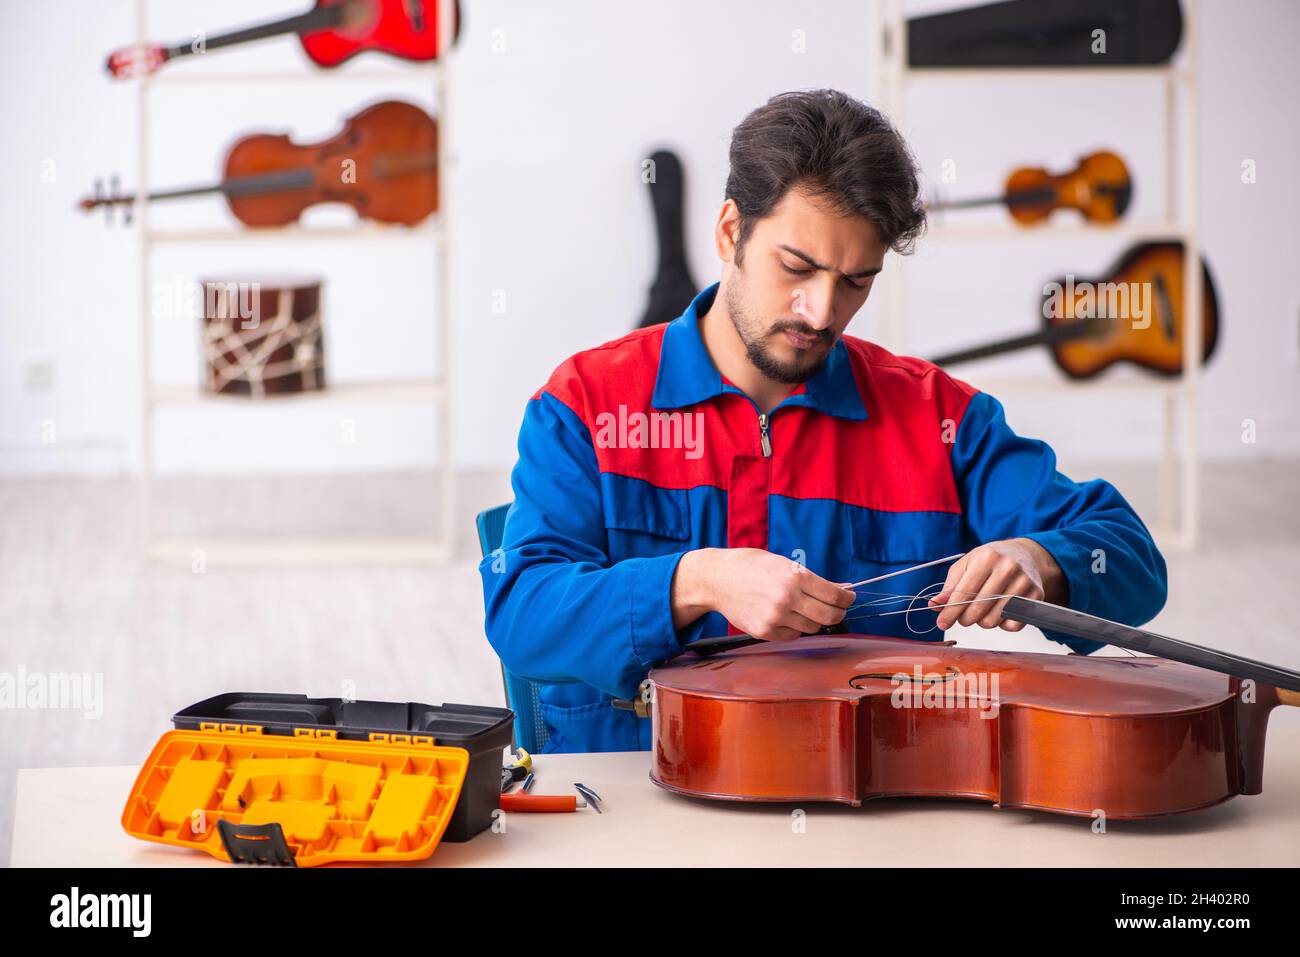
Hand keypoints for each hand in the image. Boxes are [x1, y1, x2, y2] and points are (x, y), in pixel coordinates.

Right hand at [672, 548, 855, 640]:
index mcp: (795, 577)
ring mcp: (776, 617)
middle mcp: (787, 598)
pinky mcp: (765, 632)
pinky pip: (793, 635)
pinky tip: (786, 616)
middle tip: (836, 609)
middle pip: (829, 616)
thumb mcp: (783, 563)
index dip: (847, 599)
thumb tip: (840, 590)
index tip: (848, 598)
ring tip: (804, 609)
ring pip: (812, 628)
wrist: (716, 579)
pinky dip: (795, 628)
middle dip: (837, 613)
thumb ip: (811, 579)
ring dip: (814, 620)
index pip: (834, 596)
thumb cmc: (750, 566)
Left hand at [928, 538, 1065, 631]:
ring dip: (982, 621)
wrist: (1025, 554)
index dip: (950, 612)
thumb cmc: (992, 559)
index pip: (963, 594)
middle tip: (964, 617)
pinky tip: (999, 612)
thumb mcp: (966, 565)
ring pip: (994, 620)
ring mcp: (1024, 582)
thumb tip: (935, 605)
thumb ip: (950, 586)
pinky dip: (1002, 624)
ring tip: (982, 610)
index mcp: (986, 558)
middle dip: (965, 619)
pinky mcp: (1036, 595)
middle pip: (978, 610)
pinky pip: (1013, 624)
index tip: (942, 623)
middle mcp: (1007, 569)